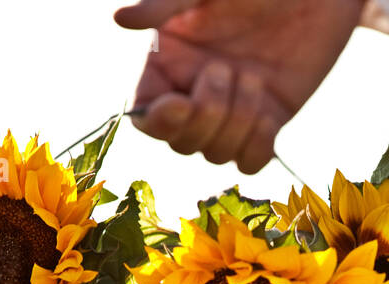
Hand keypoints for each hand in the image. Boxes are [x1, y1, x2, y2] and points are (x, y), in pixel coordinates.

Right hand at [114, 0, 364, 172]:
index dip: (160, 122)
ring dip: (237, 122)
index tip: (179, 103)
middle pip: (182, 143)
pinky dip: (258, 147)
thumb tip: (119, 19)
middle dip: (206, 115)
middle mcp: (196, 94)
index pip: (147, 117)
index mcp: (170, 66)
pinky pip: (250, 163)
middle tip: (227, 68)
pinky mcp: (267, 123)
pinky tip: (269, 114)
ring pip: (217, 154)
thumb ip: (163, 6)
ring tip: (255, 76)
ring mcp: (232, 112)